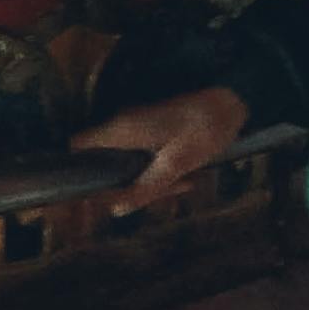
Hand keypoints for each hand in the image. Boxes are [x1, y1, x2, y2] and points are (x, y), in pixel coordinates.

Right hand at [85, 84, 245, 215]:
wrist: (231, 99)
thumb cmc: (204, 128)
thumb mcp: (176, 164)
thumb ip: (145, 188)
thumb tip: (118, 210)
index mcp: (121, 130)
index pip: (77, 147)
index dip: (77, 172)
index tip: (89, 194)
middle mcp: (122, 125)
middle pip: (104, 162)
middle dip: (124, 186)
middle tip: (157, 195)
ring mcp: (136, 125)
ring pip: (127, 162)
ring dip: (148, 180)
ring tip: (183, 183)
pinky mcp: (150, 128)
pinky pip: (143, 155)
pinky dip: (159, 170)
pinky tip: (186, 177)